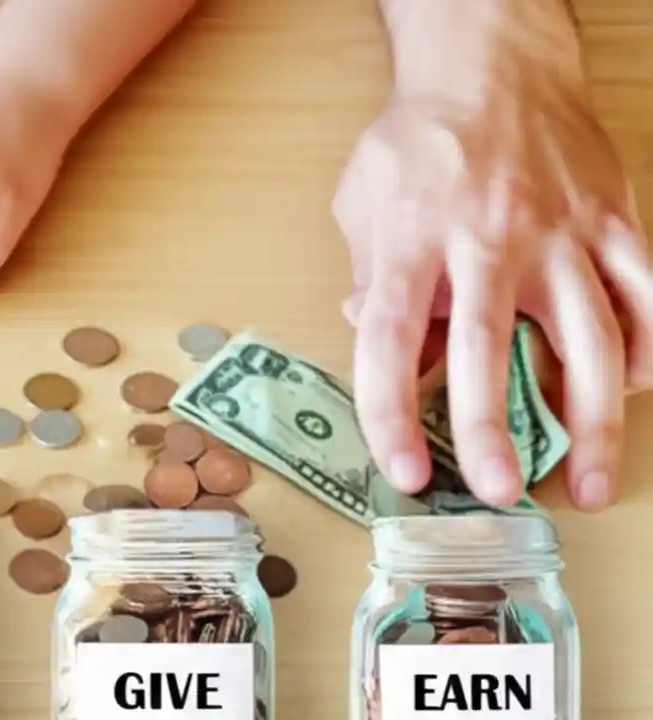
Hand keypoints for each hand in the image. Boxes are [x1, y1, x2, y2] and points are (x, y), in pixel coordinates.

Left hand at [334, 70, 651, 510]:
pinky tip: (639, 388)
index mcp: (412, 240)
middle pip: (492, 350)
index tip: (404, 469)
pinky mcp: (612, 221)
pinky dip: (651, 346)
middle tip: (499, 492)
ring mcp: (559, 232)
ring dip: (595, 420)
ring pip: (591, 337)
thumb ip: (369, 276)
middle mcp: (487, 240)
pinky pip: (646, 292)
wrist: (492, 66)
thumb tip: (375, 338)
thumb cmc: (419, 141)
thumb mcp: (363, 203)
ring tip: (592, 482)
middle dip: (494, 432)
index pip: (393, 339)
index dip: (393, 412)